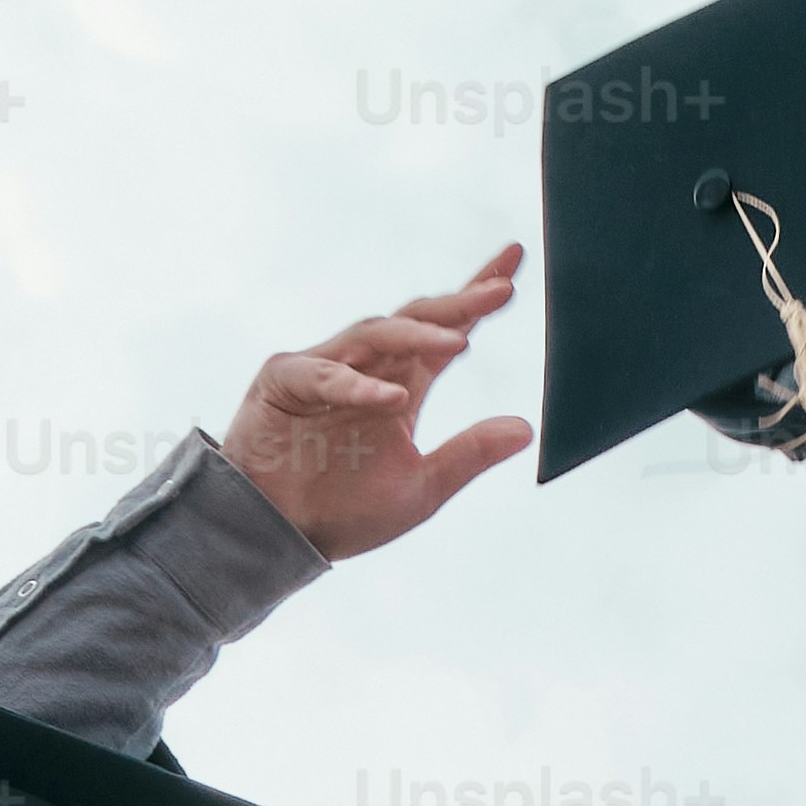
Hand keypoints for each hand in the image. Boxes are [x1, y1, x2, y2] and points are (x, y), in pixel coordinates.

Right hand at [225, 246, 536, 557]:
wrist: (280, 538)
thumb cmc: (344, 512)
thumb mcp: (421, 489)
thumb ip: (468, 455)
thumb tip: (526, 429)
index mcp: (402, 385)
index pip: (446, 332)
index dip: (475, 301)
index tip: (512, 267)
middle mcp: (368, 368)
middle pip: (416, 320)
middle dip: (458, 303)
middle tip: (499, 289)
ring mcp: (325, 368)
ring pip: (375, 334)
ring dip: (416, 335)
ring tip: (458, 342)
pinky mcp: (284, 380)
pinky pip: (325, 374)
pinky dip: (359, 385)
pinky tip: (393, 398)